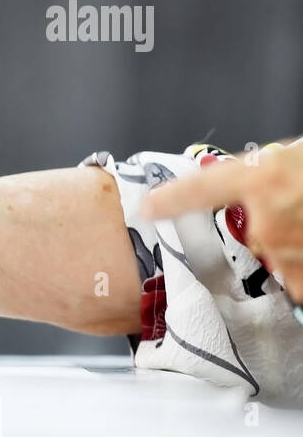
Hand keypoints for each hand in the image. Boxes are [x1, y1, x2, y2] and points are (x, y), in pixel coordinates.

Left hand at [142, 140, 302, 301]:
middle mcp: (265, 218)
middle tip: (299, 204)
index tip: (149, 206)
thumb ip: (259, 172)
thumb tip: (234, 178)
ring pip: (273, 254)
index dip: (170, 199)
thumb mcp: (290, 159)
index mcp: (259, 179)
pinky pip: (295, 277)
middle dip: (269, 221)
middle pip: (249, 230)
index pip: (199, 190)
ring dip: (291, 243)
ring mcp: (285, 251)